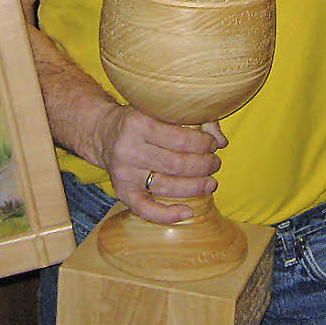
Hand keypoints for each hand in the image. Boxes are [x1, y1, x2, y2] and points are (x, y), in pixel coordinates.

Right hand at [93, 104, 225, 223]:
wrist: (103, 133)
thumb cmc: (140, 119)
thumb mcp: (160, 109)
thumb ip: (194, 119)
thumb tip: (221, 141)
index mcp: (138, 123)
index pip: (180, 139)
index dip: (203, 144)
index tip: (213, 144)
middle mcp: (129, 149)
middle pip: (176, 164)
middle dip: (203, 165)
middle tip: (215, 163)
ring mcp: (124, 173)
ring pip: (166, 186)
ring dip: (194, 187)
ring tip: (211, 183)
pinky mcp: (122, 192)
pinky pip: (145, 210)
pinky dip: (168, 215)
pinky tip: (188, 212)